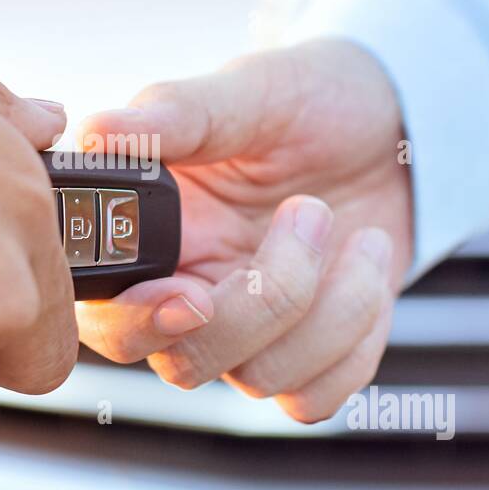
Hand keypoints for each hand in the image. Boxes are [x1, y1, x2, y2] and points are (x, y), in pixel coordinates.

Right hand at [75, 39, 412, 421]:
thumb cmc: (307, 98)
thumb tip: (95, 132)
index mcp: (149, 234)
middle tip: (309, 211)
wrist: (393, 120)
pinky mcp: (306, 355)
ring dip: (328, 304)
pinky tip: (366, 262)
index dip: (139, 322)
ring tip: (347, 220)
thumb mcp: (248, 92)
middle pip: (184, 363)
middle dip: (260, 305)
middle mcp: (184, 293)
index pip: (105, 314)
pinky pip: (315, 397)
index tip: (194, 294)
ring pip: (260, 379)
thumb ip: (174, 114)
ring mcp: (245, 332)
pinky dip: (356, 337)